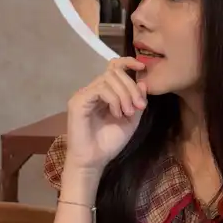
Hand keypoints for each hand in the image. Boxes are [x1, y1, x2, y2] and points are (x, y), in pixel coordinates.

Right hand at [66, 57, 146, 173]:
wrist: (94, 160)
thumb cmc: (109, 143)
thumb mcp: (131, 121)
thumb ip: (137, 102)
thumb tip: (143, 83)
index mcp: (105, 92)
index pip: (114, 67)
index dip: (128, 62)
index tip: (143, 67)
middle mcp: (93, 89)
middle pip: (115, 72)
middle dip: (131, 87)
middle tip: (139, 106)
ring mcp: (84, 94)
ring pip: (108, 78)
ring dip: (124, 94)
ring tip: (127, 113)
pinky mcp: (78, 101)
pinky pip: (100, 90)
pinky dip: (113, 100)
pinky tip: (116, 114)